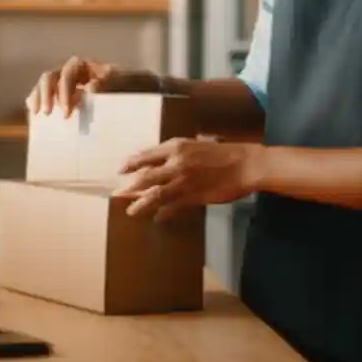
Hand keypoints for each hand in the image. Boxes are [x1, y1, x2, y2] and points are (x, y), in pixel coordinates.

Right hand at [24, 56, 159, 117]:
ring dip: (38, 98)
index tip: (67, 112)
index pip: (67, 73)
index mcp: (84, 66)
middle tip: (48, 114)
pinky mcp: (62, 97)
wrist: (138, 93)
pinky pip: (45, 96)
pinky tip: (34, 114)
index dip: (63, 91)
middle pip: (49, 77)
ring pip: (44, 86)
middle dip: (46, 95)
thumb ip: (111, 82)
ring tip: (37, 115)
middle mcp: (71, 72)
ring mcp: (64, 84)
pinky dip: (37, 102)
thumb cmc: (133, 85)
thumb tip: (89, 88)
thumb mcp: (128, 81)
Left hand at [115, 139, 260, 220]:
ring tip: (131, 211)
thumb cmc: (224, 151)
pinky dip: (163, 214)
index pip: (146, 155)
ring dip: (140, 204)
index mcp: (176, 147)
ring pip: (154, 195)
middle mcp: (176, 164)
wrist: (245, 165)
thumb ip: (180, 151)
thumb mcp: (198, 143)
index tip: (121, 169)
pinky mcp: (193, 198)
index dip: (131, 163)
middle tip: (117, 194)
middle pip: (145, 177)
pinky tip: (158, 218)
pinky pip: (173, 208)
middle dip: (128, 187)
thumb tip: (166, 157)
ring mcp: (183, 182)